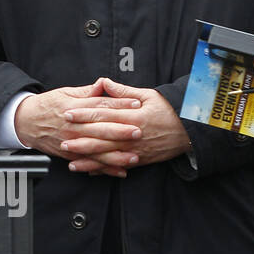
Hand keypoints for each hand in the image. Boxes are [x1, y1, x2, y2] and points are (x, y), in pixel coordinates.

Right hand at [14, 81, 144, 176]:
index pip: (100, 105)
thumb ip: (86, 91)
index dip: (119, 104)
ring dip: (116, 154)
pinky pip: (89, 162)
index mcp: (74, 107)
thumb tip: (104, 84)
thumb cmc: (46, 105)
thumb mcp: (64, 93)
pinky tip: (120, 171)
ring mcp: (71, 141)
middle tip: (139, 131)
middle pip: (100, 128)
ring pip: (96, 149)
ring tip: (134, 156)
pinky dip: (104, 168)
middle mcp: (73, 125)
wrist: (24, 121)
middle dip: (120, 130)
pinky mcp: (69, 154)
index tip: (137, 103)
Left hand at [58, 78, 191, 172]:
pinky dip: (104, 170)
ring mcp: (136, 149)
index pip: (103, 114)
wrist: (192, 130)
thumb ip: (123, 91)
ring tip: (70, 161)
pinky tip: (90, 171)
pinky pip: (119, 166)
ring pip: (108, 156)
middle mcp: (132, 135)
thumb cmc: (169, 110)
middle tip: (62, 140)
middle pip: (102, 138)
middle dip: (80, 140)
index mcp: (133, 116)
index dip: (83, 114)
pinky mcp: (141, 160)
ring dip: (89, 159)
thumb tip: (104, 82)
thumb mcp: (148, 95)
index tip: (67, 113)